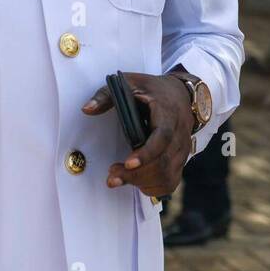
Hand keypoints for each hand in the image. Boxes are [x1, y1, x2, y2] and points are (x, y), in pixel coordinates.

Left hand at [83, 72, 195, 196]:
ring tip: (118, 176)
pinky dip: (152, 187)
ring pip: (166, 176)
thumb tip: (87, 109)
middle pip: (162, 162)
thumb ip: (107, 95)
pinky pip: (170, 182)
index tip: (128, 163)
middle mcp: (179, 134)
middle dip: (136, 174)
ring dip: (141, 183)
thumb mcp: (130, 83)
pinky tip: (136, 182)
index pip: (163, 137)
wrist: (182, 95)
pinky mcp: (180, 161)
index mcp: (168, 113)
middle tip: (112, 174)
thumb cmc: (153, 90)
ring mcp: (182, 150)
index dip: (147, 152)